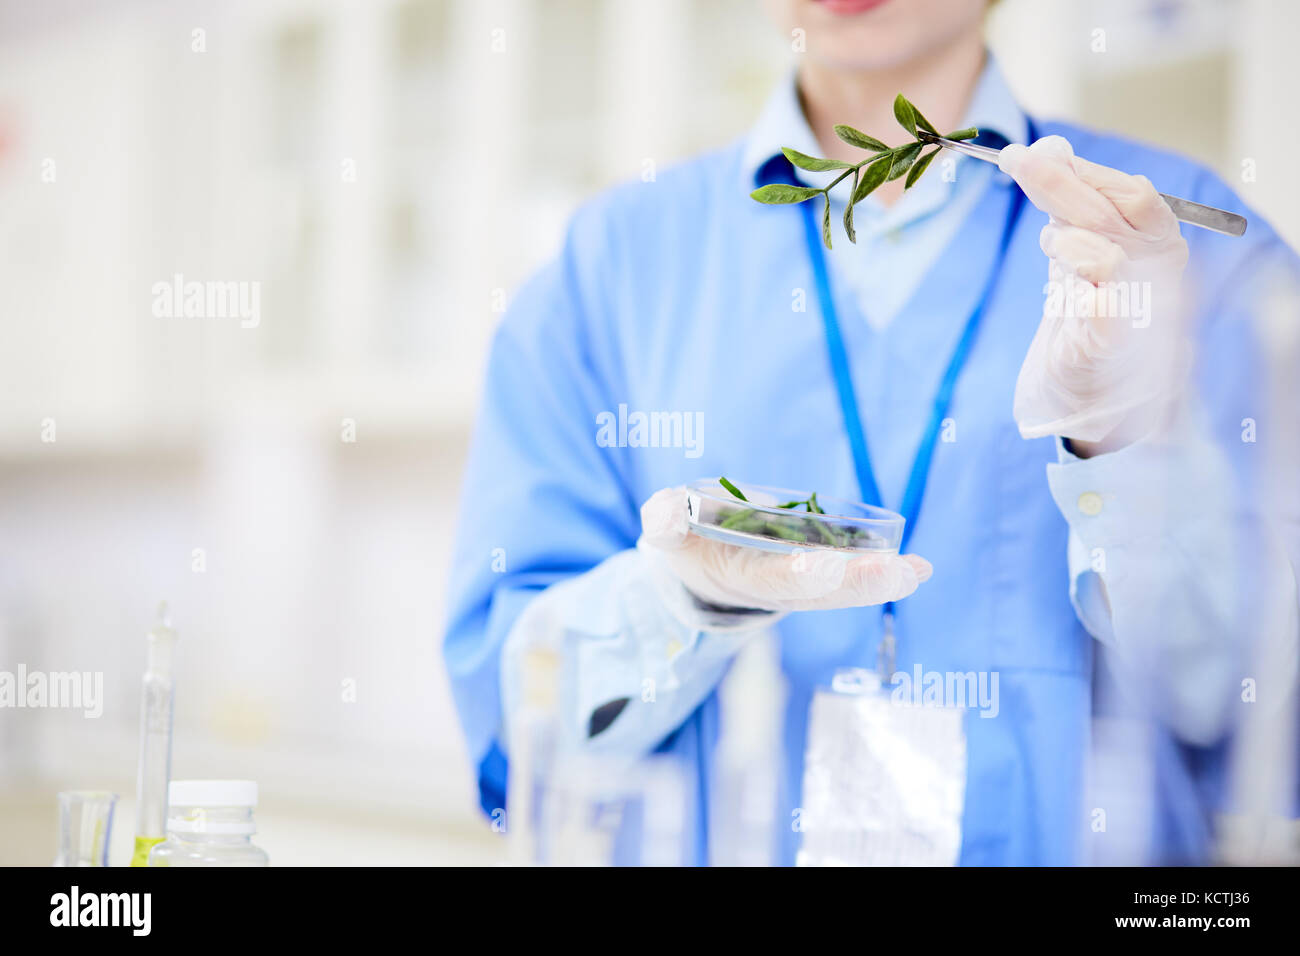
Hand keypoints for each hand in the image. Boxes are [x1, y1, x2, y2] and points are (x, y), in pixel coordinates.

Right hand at [638, 487, 931, 612]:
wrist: (709, 567)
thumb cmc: (691, 544)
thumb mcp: (669, 532)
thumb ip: (664, 521)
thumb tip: (664, 510)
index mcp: (746, 576)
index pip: (776, 578)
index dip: (801, 574)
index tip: (825, 567)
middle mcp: (783, 585)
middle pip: (826, 591)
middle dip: (860, 582)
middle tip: (897, 573)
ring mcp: (808, 584)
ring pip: (851, 586)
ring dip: (885, 580)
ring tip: (919, 570)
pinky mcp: (826, 572)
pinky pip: (860, 574)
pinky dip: (891, 572)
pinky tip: (923, 567)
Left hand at [998, 135, 1190, 450]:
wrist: (1089, 392)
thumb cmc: (1088, 316)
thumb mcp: (1078, 254)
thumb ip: (1068, 209)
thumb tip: (1047, 151)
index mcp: (1158, 245)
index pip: (1129, 192)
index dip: (1081, 170)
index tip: (1034, 152)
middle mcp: (1160, 272)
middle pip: (1117, 210)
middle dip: (1060, 181)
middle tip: (1013, 159)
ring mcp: (1143, 308)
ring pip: (1108, 251)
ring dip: (1064, 236)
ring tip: (1049, 244)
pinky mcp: (1113, 343)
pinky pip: (1100, 303)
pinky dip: (1075, 278)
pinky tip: (1058, 279)